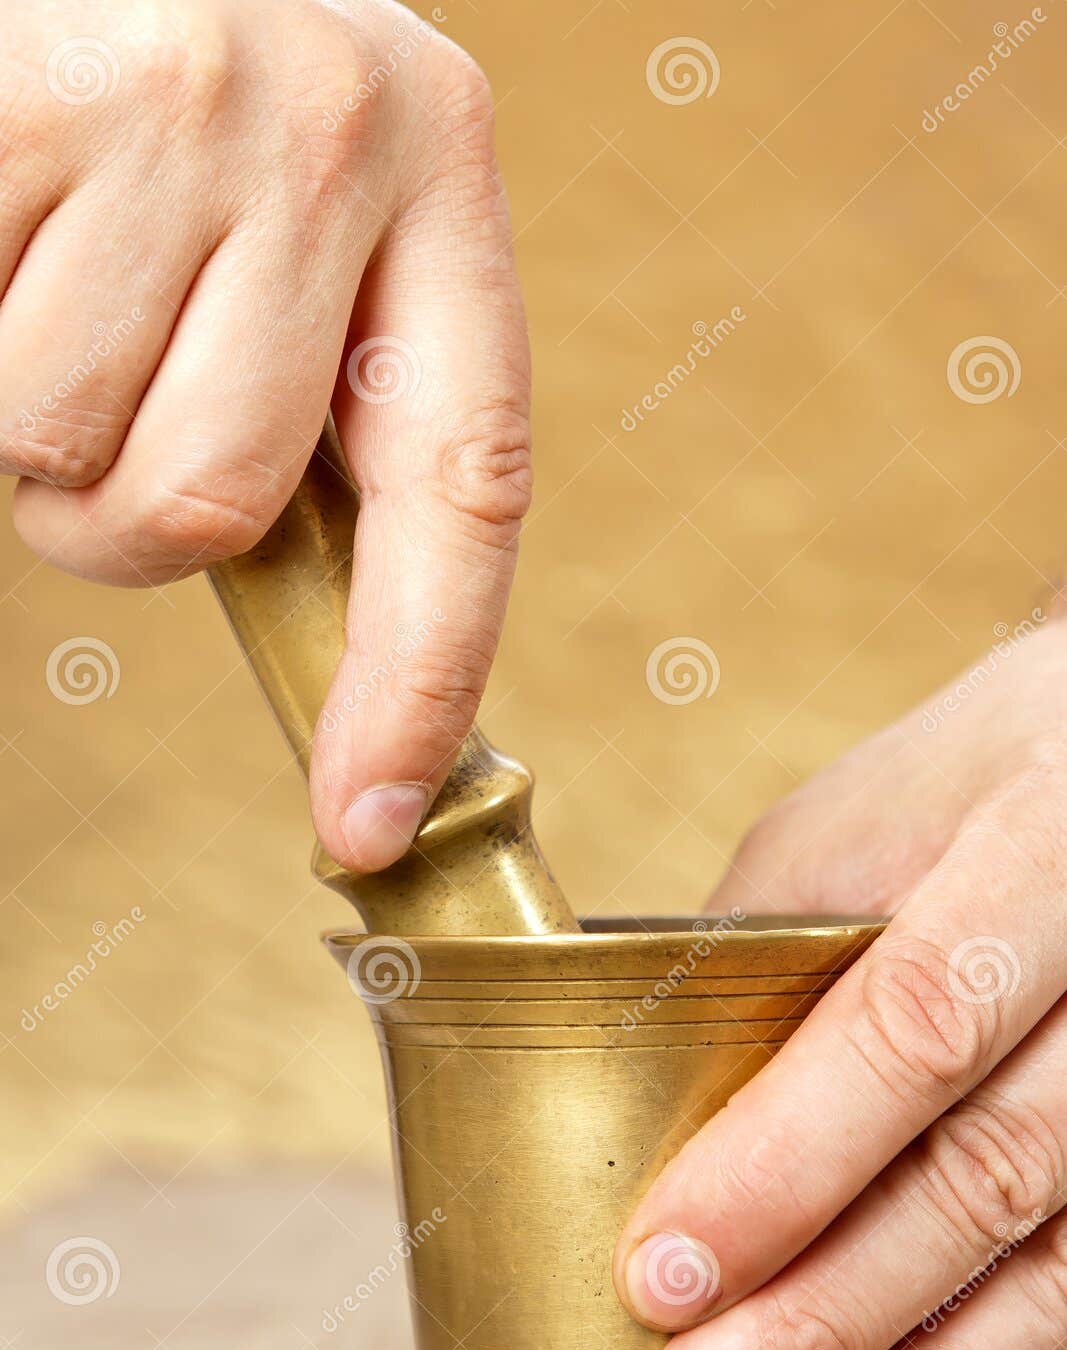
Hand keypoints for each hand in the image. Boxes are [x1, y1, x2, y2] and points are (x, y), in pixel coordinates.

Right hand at [4, 0, 529, 870]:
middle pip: (218, 504)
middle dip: (117, 526)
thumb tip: (330, 635)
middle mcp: (341, 127)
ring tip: (35, 285)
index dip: (417, 680)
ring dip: (23, 428)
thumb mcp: (296, 214)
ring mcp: (186, 101)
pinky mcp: (34, 88)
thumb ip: (321, 390)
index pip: (467, 490)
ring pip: (67, 446)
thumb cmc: (164, 89)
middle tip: (88, 420)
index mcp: (440, 177)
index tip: (370, 824)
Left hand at [614, 607, 1066, 1349]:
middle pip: (986, 1178)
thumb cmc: (976, 784)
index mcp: (1043, 844)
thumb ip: (766, 955)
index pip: (913, 1024)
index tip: (660, 1273)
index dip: (790, 1161)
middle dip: (825, 1323)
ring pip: (1050, 1273)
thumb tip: (630, 1113)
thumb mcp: (862, 821)